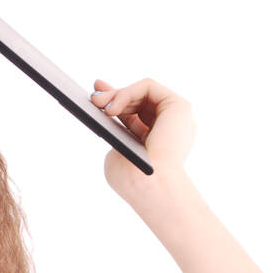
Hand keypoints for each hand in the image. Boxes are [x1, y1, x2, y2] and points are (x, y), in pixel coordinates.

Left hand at [90, 77, 196, 206]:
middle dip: (112, 95)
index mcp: (159, 141)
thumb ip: (117, 137)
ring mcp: (177, 116)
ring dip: (116, 94)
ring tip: (98, 106)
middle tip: (93, 99)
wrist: (150, 187)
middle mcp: (171, 127)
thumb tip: (108, 117)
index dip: (116, 101)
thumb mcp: (117, 154)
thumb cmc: (132, 181)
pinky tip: (113, 108)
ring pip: (142, 91)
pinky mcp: (179, 106)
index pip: (136, 114)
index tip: (96, 96)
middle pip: (139, 100)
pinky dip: (127, 93)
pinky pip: (148, 86)